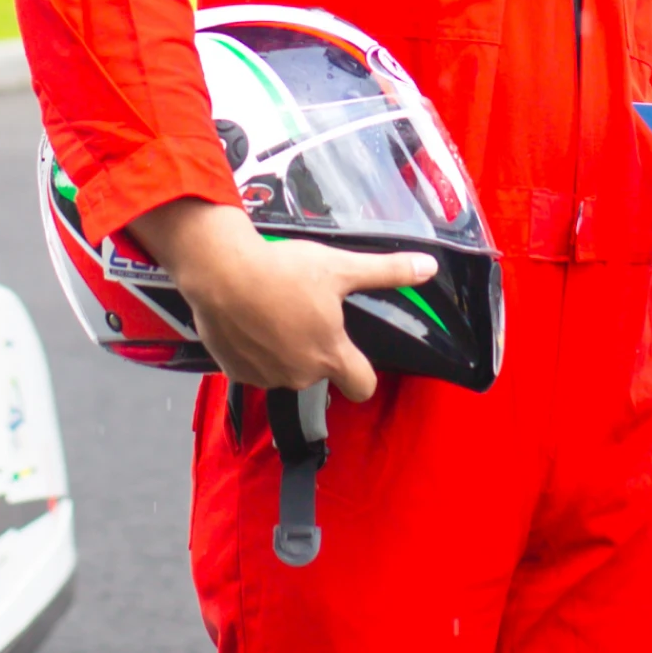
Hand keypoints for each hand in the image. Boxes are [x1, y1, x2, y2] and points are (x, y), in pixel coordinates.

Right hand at [125, 197, 429, 398]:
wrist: (221, 273)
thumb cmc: (284, 270)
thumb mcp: (340, 266)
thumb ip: (387, 272)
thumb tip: (430, 267)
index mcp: (331, 355)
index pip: (362, 386)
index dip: (363, 373)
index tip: (354, 355)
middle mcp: (301, 375)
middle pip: (320, 370)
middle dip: (315, 346)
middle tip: (303, 310)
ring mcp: (267, 378)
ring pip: (285, 369)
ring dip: (284, 348)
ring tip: (273, 311)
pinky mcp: (236, 373)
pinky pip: (254, 367)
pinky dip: (254, 350)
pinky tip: (249, 321)